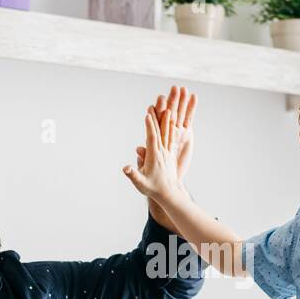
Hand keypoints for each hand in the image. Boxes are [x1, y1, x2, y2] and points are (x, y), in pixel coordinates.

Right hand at [122, 88, 192, 204]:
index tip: (148, 114)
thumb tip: (125, 168)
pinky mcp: (170, 154)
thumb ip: (133, 174)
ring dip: (168, 120)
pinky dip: (171, 128)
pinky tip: (173, 121)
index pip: (152, 138)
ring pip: (168, 132)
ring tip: (170, 107)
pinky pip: (171, 138)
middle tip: (159, 104)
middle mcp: (162, 152)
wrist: (169, 194)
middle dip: (159, 117)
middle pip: (161, 131)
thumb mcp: (140, 183)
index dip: (150, 126)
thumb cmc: (152, 188)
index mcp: (154, 156)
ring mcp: (167, 152)